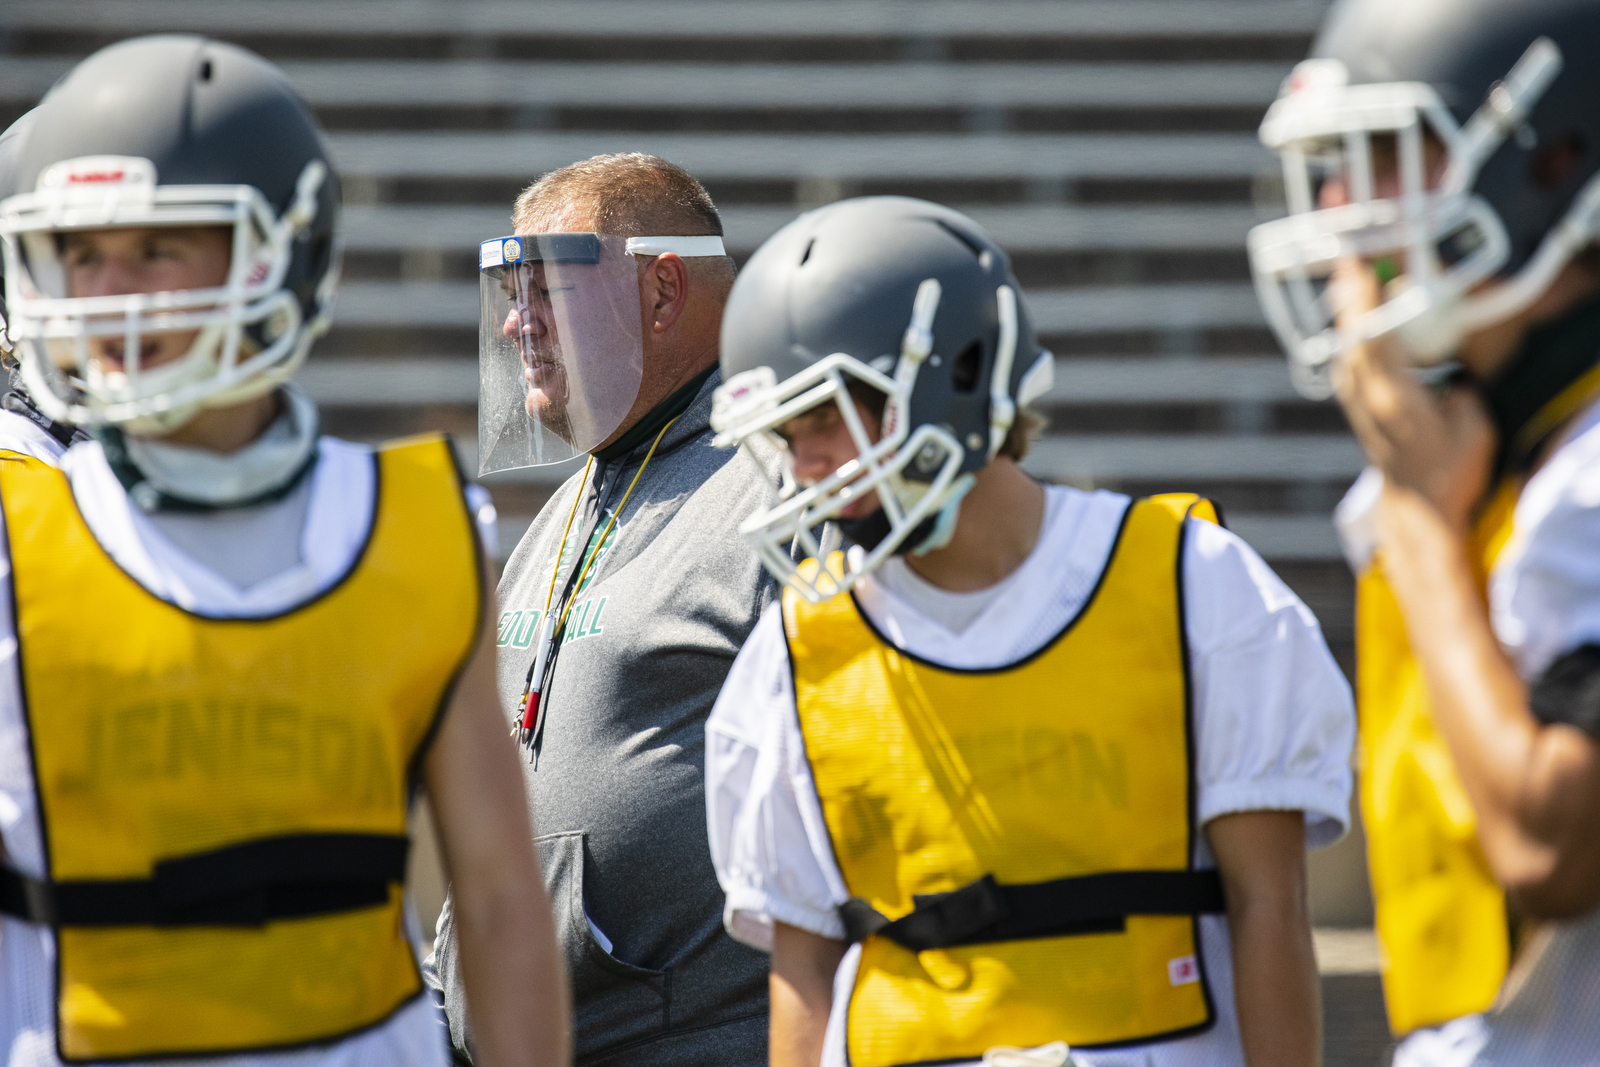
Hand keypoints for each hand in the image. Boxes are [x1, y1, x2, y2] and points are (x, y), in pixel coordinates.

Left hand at [1330, 257, 1496, 530]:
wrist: (1418, 506)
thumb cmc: (1450, 468)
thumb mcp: (1471, 426)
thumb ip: (1460, 390)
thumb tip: (1450, 365)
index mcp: (1394, 398)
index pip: (1371, 340)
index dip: (1363, 301)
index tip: (1357, 266)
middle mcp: (1367, 396)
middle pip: (1351, 336)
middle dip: (1350, 296)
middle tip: (1349, 257)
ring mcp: (1356, 401)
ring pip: (1346, 346)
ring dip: (1350, 312)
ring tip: (1352, 274)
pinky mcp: (1356, 404)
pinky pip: (1350, 358)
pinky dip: (1354, 332)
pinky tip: (1359, 315)